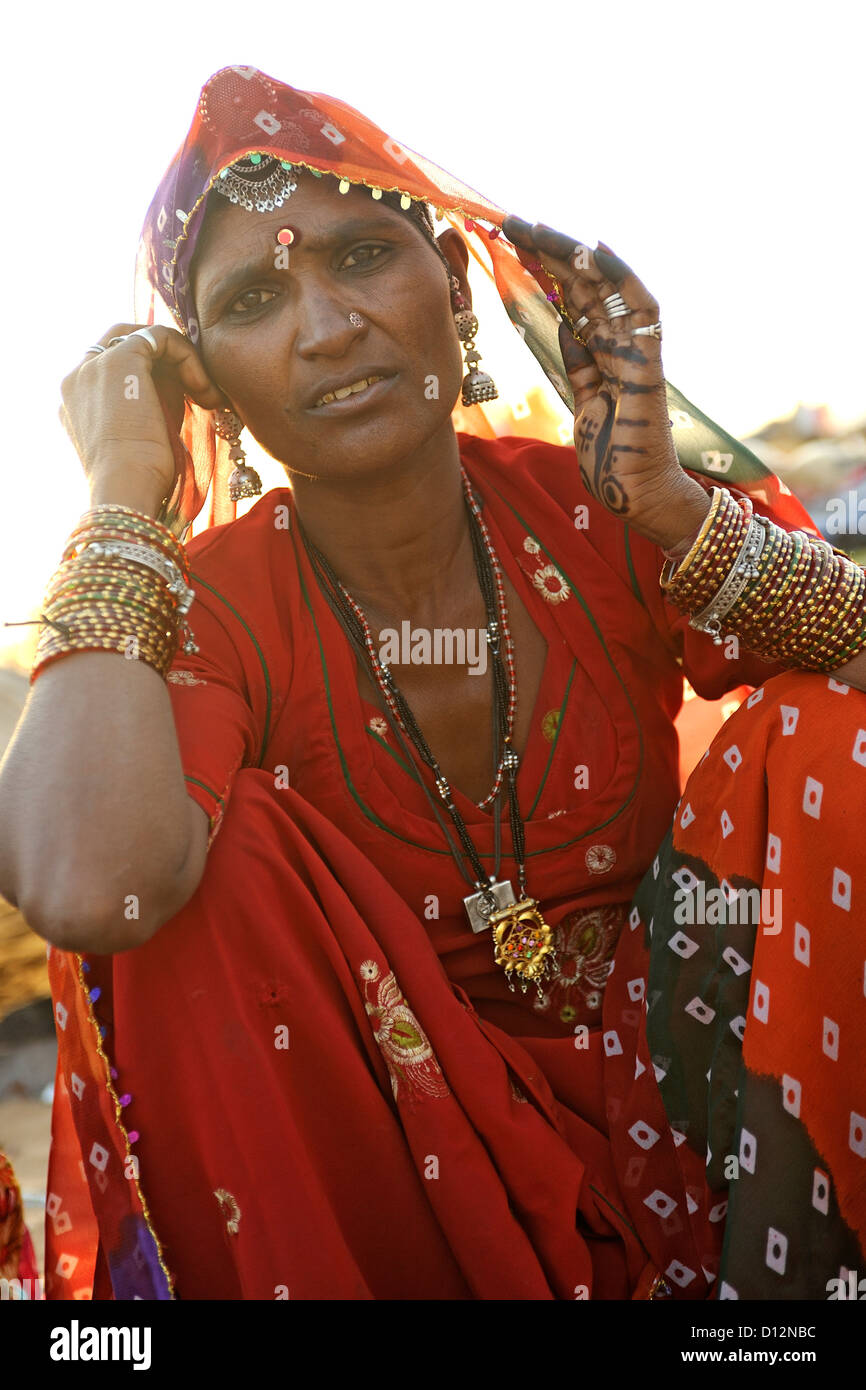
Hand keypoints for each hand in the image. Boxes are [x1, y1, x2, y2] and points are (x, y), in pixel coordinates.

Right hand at [59, 324, 226, 508]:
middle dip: (167, 361)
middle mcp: (77, 378)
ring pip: (144, 338)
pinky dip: (188, 358)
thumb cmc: (140, 480)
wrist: (127, 489)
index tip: (187, 399)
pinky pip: (160, 337)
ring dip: (183, 361)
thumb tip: (184, 386)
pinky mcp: (120, 358)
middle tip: (200, 389)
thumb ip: (151, 406)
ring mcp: (93, 365)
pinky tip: (204, 391)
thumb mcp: (143, 437)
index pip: (115, 367)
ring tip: (207, 395)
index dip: (155, 375)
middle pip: (125, 344)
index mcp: (77, 401)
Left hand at [500, 217, 709, 548]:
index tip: (512, 246)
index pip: (571, 301)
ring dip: (571, 258)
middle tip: (512, 223)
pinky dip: (622, 279)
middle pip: (582, 287)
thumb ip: (578, 367)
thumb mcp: (583, 404)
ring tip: (536, 229)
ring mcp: (635, 352)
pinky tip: (597, 252)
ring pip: (602, 290)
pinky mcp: (647, 365)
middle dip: (548, 254)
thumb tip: (562, 329)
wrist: (638, 495)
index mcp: (603, 354)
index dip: (544, 271)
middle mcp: (620, 345)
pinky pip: (640, 312)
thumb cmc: (612, 459)